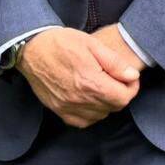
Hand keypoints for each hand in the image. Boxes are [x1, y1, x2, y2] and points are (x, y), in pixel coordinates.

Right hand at [17, 28, 139, 128]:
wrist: (32, 48)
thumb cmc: (62, 43)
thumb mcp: (93, 44)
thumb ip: (115, 63)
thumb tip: (132, 76)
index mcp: (90, 82)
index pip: (123, 98)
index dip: (131, 88)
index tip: (128, 78)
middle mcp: (78, 99)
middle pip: (113, 107)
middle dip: (120, 94)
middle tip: (115, 79)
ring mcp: (66, 107)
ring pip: (99, 115)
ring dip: (106, 104)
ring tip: (101, 86)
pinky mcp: (57, 110)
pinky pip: (82, 121)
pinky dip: (90, 113)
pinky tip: (89, 98)